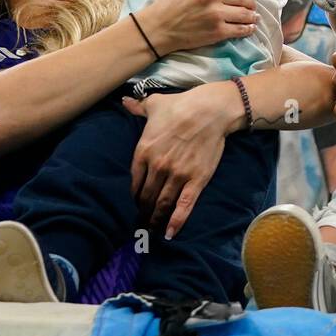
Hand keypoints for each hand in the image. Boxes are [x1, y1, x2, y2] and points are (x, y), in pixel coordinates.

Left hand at [123, 85, 243, 237]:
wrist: (211, 110)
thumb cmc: (182, 104)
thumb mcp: (155, 104)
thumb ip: (138, 107)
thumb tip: (125, 102)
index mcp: (144, 150)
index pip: (133, 181)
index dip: (132, 195)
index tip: (132, 202)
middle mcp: (158, 167)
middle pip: (146, 196)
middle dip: (141, 211)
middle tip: (139, 222)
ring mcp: (177, 175)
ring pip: (162, 204)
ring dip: (155, 219)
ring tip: (150, 230)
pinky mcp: (196, 180)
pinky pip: (184, 205)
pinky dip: (176, 221)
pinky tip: (170, 233)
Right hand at [140, 0, 256, 54]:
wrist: (159, 26)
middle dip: (251, 1)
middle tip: (251, 5)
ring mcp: (216, 14)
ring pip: (245, 13)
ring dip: (252, 16)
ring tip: (252, 17)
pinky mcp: (216, 31)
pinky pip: (240, 29)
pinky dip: (248, 29)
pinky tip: (249, 28)